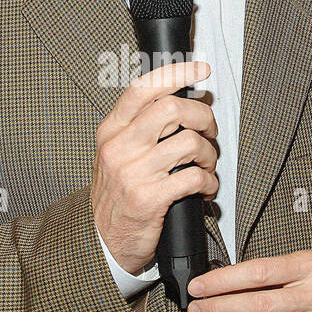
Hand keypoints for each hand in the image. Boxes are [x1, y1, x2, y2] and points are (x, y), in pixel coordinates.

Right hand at [92, 60, 218, 273]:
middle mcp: (120, 147)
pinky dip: (209, 182)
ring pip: (189, 143)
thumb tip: (178, 102)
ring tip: (206, 166)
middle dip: (202, 116)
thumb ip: (139, 128)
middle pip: (172, 108)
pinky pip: (194, 177)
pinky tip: (204, 188)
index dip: (177, 73)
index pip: (144, 88)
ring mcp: (134, 173)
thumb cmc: (115, 196)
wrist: (101, 241)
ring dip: (209, 155)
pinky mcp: (149, 198)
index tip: (200, 70)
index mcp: (111, 131)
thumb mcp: (115, 154)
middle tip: (208, 130)